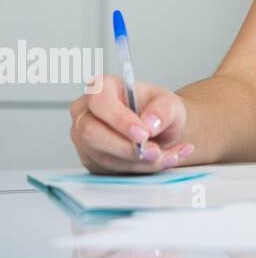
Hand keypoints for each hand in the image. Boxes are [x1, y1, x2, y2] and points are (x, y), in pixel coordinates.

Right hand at [69, 75, 193, 173]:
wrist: (159, 129)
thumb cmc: (158, 109)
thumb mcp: (169, 103)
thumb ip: (163, 110)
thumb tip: (149, 123)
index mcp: (102, 87)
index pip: (100, 102)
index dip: (120, 119)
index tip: (143, 134)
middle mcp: (86, 112)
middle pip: (92, 134)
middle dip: (127, 148)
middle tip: (155, 152)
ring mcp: (84, 138)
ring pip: (102, 156)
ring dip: (138, 162)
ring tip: (166, 156)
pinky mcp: (91, 159)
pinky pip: (111, 170)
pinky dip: (139, 169)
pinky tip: (160, 160)